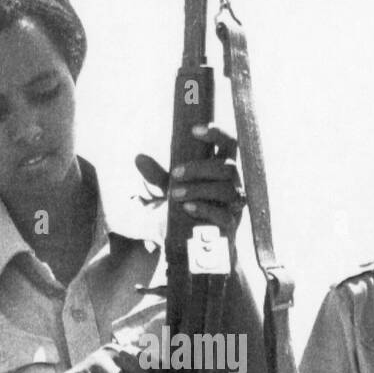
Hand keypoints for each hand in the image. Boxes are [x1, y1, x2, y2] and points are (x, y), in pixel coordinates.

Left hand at [135, 123, 244, 246]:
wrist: (194, 242)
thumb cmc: (188, 207)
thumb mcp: (172, 188)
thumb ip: (158, 175)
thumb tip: (139, 157)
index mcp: (223, 168)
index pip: (230, 143)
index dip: (217, 134)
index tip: (193, 130)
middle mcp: (234, 183)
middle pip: (228, 167)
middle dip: (200, 168)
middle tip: (175, 173)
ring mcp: (235, 205)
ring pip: (227, 190)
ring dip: (199, 189)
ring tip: (175, 194)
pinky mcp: (231, 225)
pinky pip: (224, 215)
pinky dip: (205, 209)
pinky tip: (186, 208)